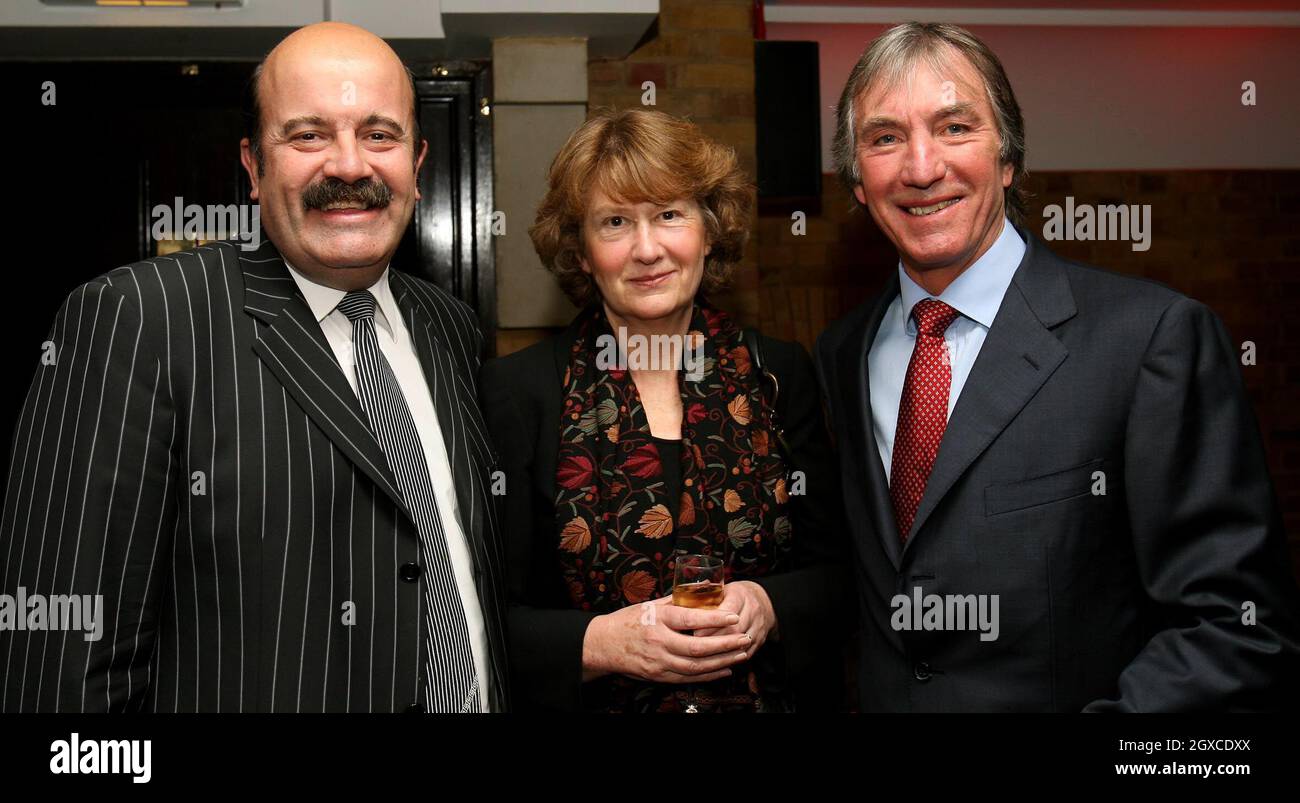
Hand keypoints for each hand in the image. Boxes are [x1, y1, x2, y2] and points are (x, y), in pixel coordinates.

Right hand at [581, 595, 752, 683]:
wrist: (603, 645)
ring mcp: (658, 661)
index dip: (715, 619)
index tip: (734, 616)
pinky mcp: (658, 675)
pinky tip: (724, 670)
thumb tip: (703, 587)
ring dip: (721, 662)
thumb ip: (677, 599)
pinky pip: (687, 678)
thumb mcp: (650, 605)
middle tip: (745, 639)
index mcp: (658, 618)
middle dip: (725, 645)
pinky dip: (708, 675)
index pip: (690, 619)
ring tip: (740, 655)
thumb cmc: (628, 621)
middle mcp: (658, 641)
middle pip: (697, 648)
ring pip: (695, 667)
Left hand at [692, 581, 777, 657]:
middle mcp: (753, 610)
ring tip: (705, 658)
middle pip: (734, 630)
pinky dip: (732, 659)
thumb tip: (678, 603)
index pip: (726, 612)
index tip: (694, 632)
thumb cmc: (734, 595)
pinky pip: (747, 653)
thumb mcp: (721, 590)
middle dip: (713, 641)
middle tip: (695, 648)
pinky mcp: (760, 640)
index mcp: (740, 595)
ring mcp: (759, 626)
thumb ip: (704, 596)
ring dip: (722, 653)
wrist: (762, 601)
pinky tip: (718, 663)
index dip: (710, 624)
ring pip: (741, 644)